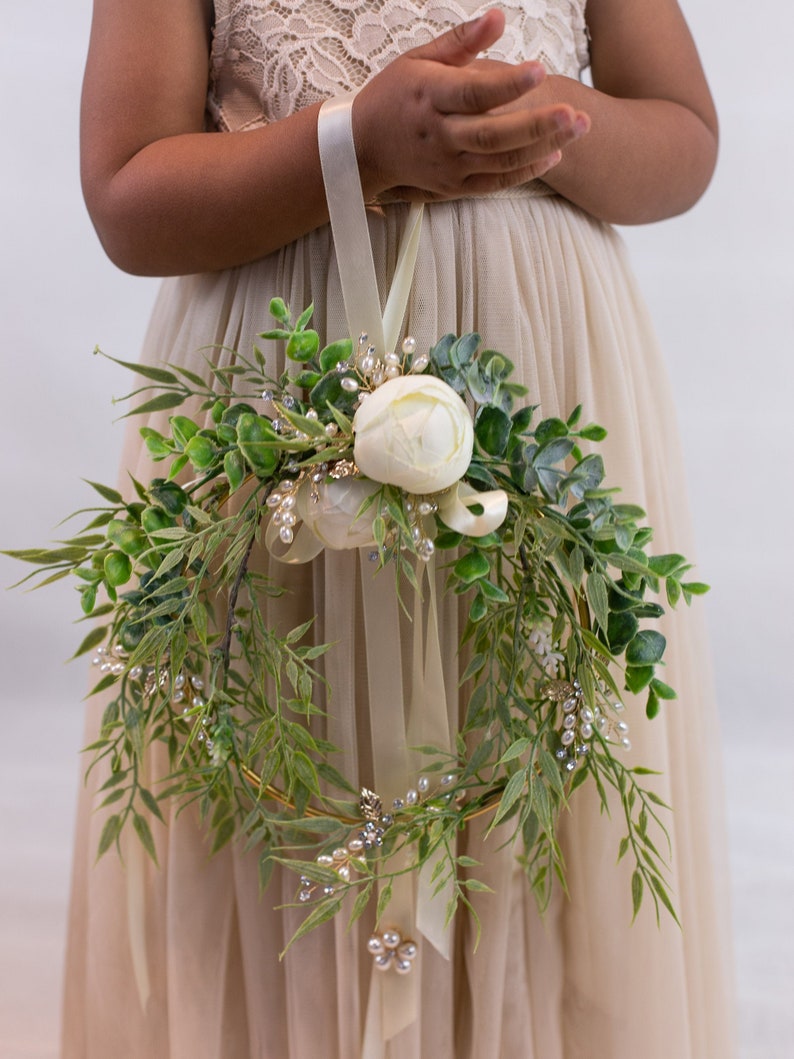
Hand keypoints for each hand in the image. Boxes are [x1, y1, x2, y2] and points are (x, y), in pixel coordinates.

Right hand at [352, 8, 589, 200]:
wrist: (363, 148)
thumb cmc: (395, 95)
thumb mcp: (419, 58)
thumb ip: (462, 40)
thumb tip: (499, 16)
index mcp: (429, 97)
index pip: (473, 93)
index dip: (508, 84)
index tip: (539, 69)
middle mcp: (439, 136)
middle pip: (493, 133)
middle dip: (537, 125)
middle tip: (576, 114)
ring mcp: (447, 165)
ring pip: (500, 160)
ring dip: (542, 147)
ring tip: (579, 129)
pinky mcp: (453, 186)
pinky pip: (494, 183)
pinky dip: (525, 172)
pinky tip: (554, 155)